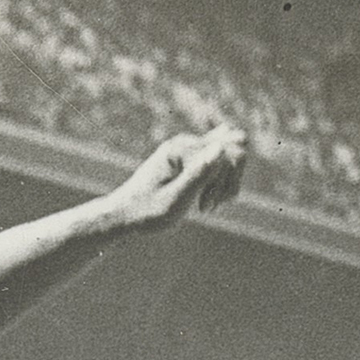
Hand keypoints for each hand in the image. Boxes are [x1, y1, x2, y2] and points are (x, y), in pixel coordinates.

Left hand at [103, 124, 249, 235]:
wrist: (123, 216)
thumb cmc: (144, 213)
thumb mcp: (173, 202)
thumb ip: (197, 175)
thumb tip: (221, 148)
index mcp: (180, 149)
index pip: (228, 154)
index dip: (223, 183)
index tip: (203, 208)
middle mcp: (186, 142)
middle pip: (236, 148)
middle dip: (230, 180)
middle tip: (208, 207)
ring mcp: (189, 147)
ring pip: (233, 153)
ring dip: (227, 183)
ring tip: (206, 207)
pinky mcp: (191, 156)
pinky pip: (223, 157)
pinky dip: (223, 180)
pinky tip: (207, 199)